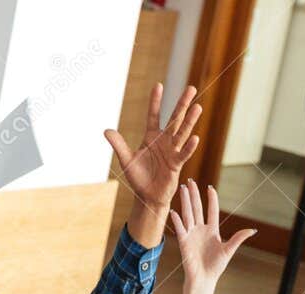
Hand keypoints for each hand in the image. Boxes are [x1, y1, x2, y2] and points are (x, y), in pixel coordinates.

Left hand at [107, 83, 202, 247]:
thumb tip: (106, 131)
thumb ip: (118, 145)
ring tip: (198, 107)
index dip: (155, 102)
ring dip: (190, 121)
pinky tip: (195, 138)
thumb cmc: (138, 177)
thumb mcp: (126, 160)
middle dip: (182, 104)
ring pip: (182, 133)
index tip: (158, 85)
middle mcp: (164, 141)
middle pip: (174, 119)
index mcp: (151, 137)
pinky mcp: (176, 164)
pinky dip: (188, 147)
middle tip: (191, 88)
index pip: (153, 115)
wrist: (147, 196)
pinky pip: (183, 154)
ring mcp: (172, 151)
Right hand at [169, 180, 255, 288]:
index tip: (210, 188)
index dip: (211, 199)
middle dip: (194, 194)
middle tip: (190, 181)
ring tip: (182, 188)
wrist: (204, 279)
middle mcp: (200, 230)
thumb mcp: (229, 250)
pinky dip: (177, 220)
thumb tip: (253, 230)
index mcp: (212, 230)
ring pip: (188, 214)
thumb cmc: (216, 266)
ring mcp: (191, 235)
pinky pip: (180, 228)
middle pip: (197, 208)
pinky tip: (174, 210)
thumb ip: (238, 238)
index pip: (211, 211)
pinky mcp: (183, 242)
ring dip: (185, 201)